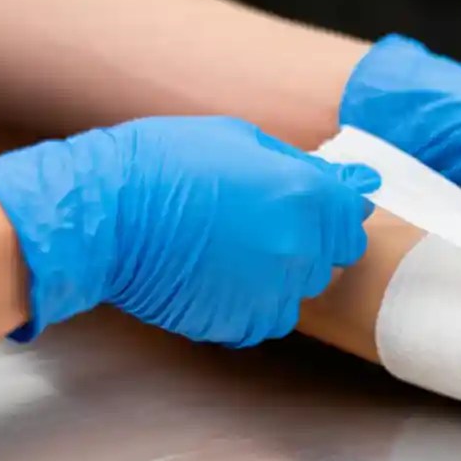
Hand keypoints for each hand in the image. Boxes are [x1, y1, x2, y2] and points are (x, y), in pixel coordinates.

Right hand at [0, 117, 378, 346]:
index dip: (328, 213)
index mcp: (306, 195)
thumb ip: (304, 167)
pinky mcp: (241, 322)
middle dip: (302, 242)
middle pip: (329, 258)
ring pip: (299, 292)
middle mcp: (299, 246)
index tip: (301, 208)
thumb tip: (359, 181)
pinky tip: (215, 279)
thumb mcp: (239, 139)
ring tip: (226, 253)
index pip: (352, 219)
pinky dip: (249, 306)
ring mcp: (272, 289)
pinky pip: (266, 321)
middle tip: (250, 226)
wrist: (102, 214)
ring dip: (275, 277)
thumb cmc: (163, 163)